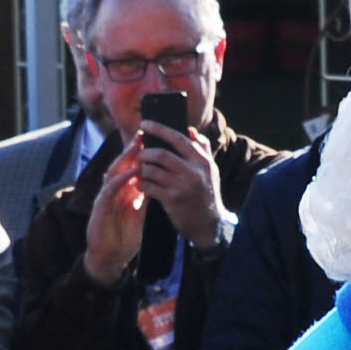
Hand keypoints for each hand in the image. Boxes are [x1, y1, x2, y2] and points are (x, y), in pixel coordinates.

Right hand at [80, 138, 148, 287]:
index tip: (155, 143)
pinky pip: (109, 190)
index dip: (141, 155)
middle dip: (132, 150)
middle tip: (145, 135)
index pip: (131, 168)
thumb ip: (144, 199)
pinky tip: (130, 173)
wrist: (110, 258)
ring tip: (137, 147)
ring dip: (125, 159)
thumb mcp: (138, 215)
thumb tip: (157, 183)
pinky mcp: (100, 208)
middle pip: (122, 165)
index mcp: (122, 192)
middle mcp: (112, 191)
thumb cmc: (123, 237)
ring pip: (114, 173)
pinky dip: (120, 180)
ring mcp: (105, 198)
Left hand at [134, 118, 225, 249]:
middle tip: (139, 154)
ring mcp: (182, 186)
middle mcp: (193, 172)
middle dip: (146, 152)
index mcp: (202, 161)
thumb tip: (191, 130)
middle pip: (161, 154)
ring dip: (142, 169)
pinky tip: (141, 185)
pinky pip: (150, 187)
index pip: (178, 138)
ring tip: (140, 170)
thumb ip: (202, 148)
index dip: (159, 129)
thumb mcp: (211, 170)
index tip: (144, 124)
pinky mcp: (172, 200)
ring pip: (153, 170)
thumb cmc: (207, 194)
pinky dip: (142, 184)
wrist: (209, 225)